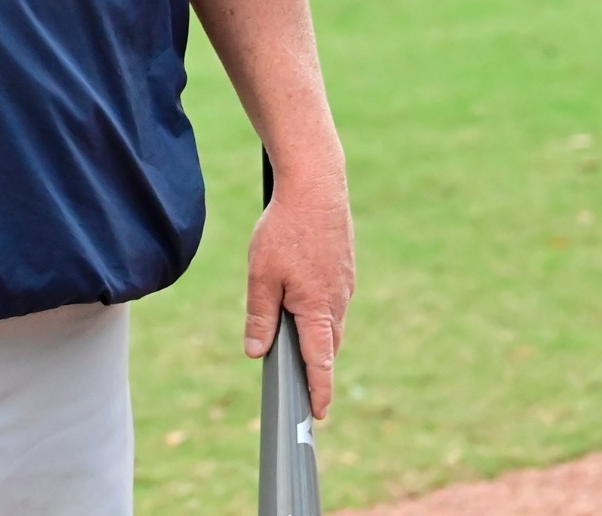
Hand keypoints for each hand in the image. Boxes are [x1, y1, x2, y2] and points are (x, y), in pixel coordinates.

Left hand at [244, 168, 354, 418]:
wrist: (317, 186)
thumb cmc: (285, 230)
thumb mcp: (261, 275)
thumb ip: (259, 316)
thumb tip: (255, 352)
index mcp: (317, 309)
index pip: (320, 362)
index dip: (319, 390)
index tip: (318, 415)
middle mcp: (338, 302)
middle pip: (327, 344)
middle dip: (316, 363)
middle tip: (301, 382)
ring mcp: (345, 284)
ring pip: (331, 320)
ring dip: (316, 332)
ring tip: (296, 338)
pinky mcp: (345, 268)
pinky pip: (333, 298)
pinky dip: (320, 307)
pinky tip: (304, 296)